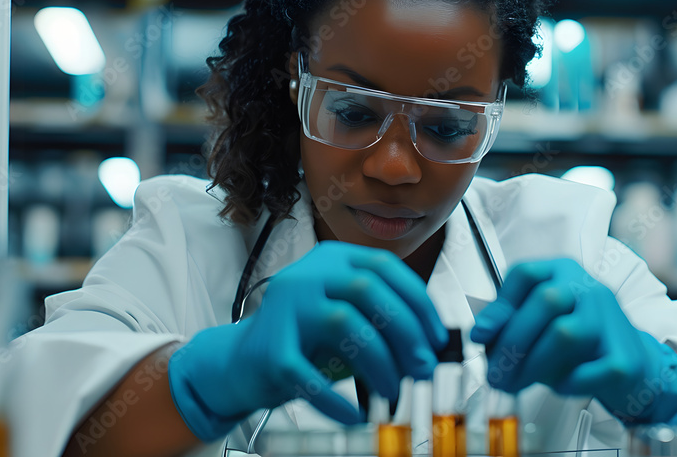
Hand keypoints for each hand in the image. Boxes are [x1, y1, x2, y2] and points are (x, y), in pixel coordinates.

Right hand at [169, 241, 448, 440]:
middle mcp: (307, 276)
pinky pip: (310, 375)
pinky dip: (337, 400)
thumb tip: (428, 350)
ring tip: (393, 392)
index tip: (436, 336)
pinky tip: (356, 417)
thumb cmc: (306, 343)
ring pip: (345, 324)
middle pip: (368, 290)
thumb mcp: (347, 321)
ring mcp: (285, 309)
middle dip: (406, 332)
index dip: (418, 302)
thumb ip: (382, 324)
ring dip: (379, 362)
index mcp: (330, 260)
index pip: (384, 267)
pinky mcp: (270, 350)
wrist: (240, 363)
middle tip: (423, 367)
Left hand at [470, 259, 676, 424]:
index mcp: (561, 272)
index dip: (499, 307)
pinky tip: (562, 385)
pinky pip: (588, 370)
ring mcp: (611, 318)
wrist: (632, 364)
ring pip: (566, 333)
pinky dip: (567, 384)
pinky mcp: (625, 356)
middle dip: (513, 342)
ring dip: (534, 365)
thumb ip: (508, 324)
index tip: (480, 336)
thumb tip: (481, 333)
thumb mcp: (537, 325)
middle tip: (496, 374)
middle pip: (545, 301)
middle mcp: (587, 287)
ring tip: (522, 382)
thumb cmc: (575, 342)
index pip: (525, 273)